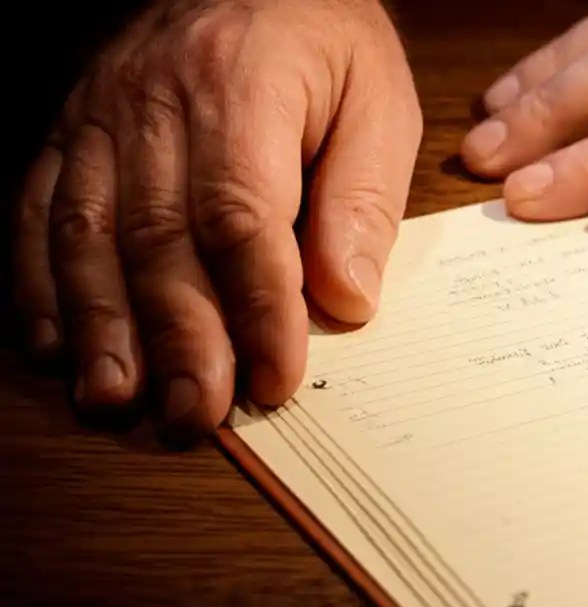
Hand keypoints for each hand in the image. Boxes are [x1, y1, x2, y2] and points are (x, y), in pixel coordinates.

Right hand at [12, 0, 422, 437]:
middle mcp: (153, 96)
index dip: (258, 307)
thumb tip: (346, 300)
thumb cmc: (326, 39)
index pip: (242, 213)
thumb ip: (364, 198)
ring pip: (86, 231)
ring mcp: (97, 112)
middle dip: (179, 337)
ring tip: (119, 401)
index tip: (277, 377)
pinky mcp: (69, 129)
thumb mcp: (380, 99)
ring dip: (101, 327)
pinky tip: (55, 346)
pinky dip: (41, 284)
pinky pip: (35, 209)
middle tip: (198, 414)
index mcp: (242, 82)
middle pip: (158, 236)